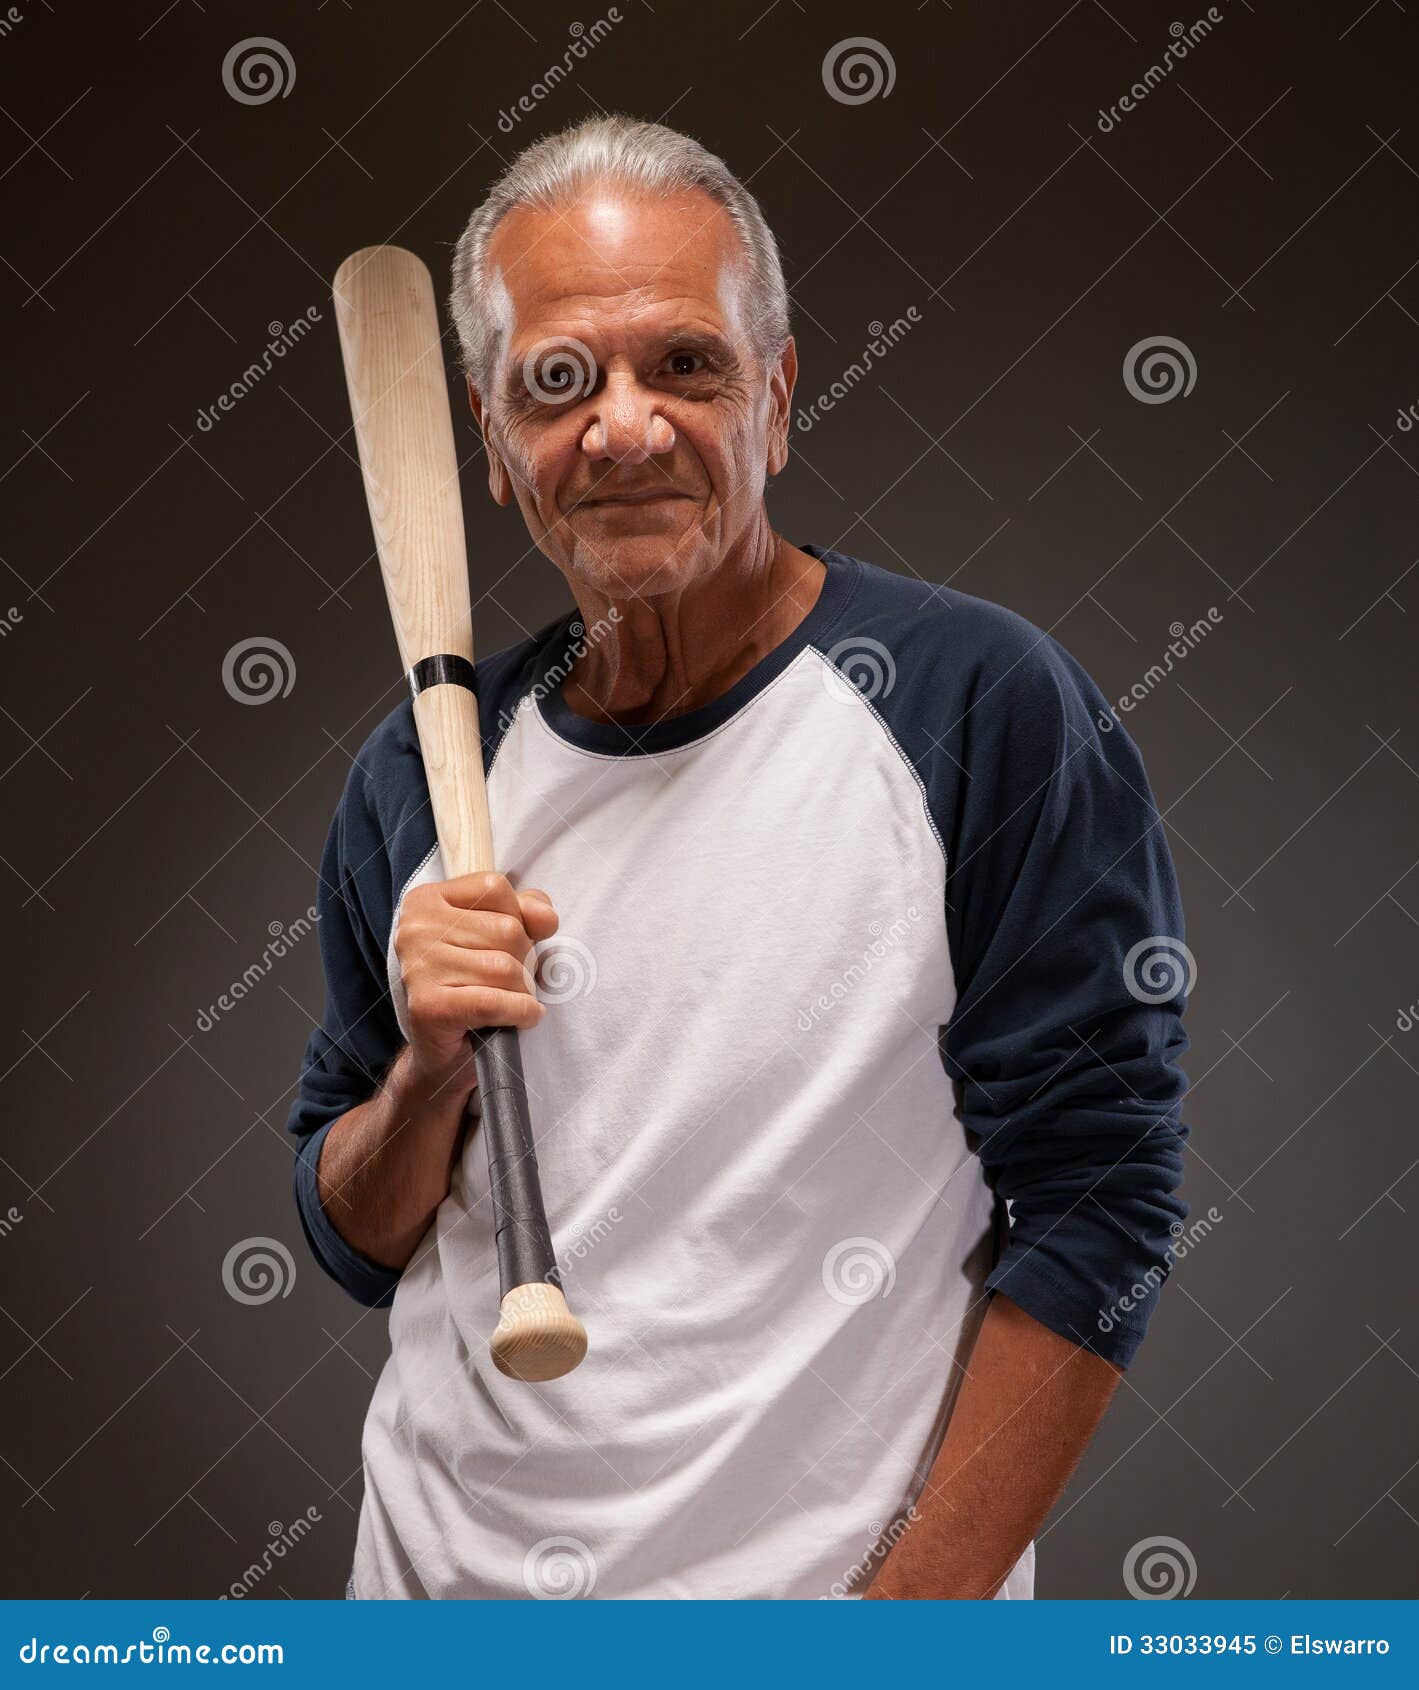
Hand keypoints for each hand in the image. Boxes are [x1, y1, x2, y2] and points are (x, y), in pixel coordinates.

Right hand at [394, 871, 558, 1081]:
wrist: (445, 1053)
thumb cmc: (475, 987)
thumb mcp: (503, 935)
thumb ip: (528, 911)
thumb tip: (544, 918)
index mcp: (426, 899)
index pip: (495, 887)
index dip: (518, 917)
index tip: (508, 945)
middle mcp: (415, 928)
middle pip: (506, 929)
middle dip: (523, 961)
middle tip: (509, 983)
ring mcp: (418, 967)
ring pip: (506, 967)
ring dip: (522, 992)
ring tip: (508, 1001)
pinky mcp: (428, 1007)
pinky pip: (496, 1002)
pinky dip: (521, 1012)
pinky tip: (522, 1017)